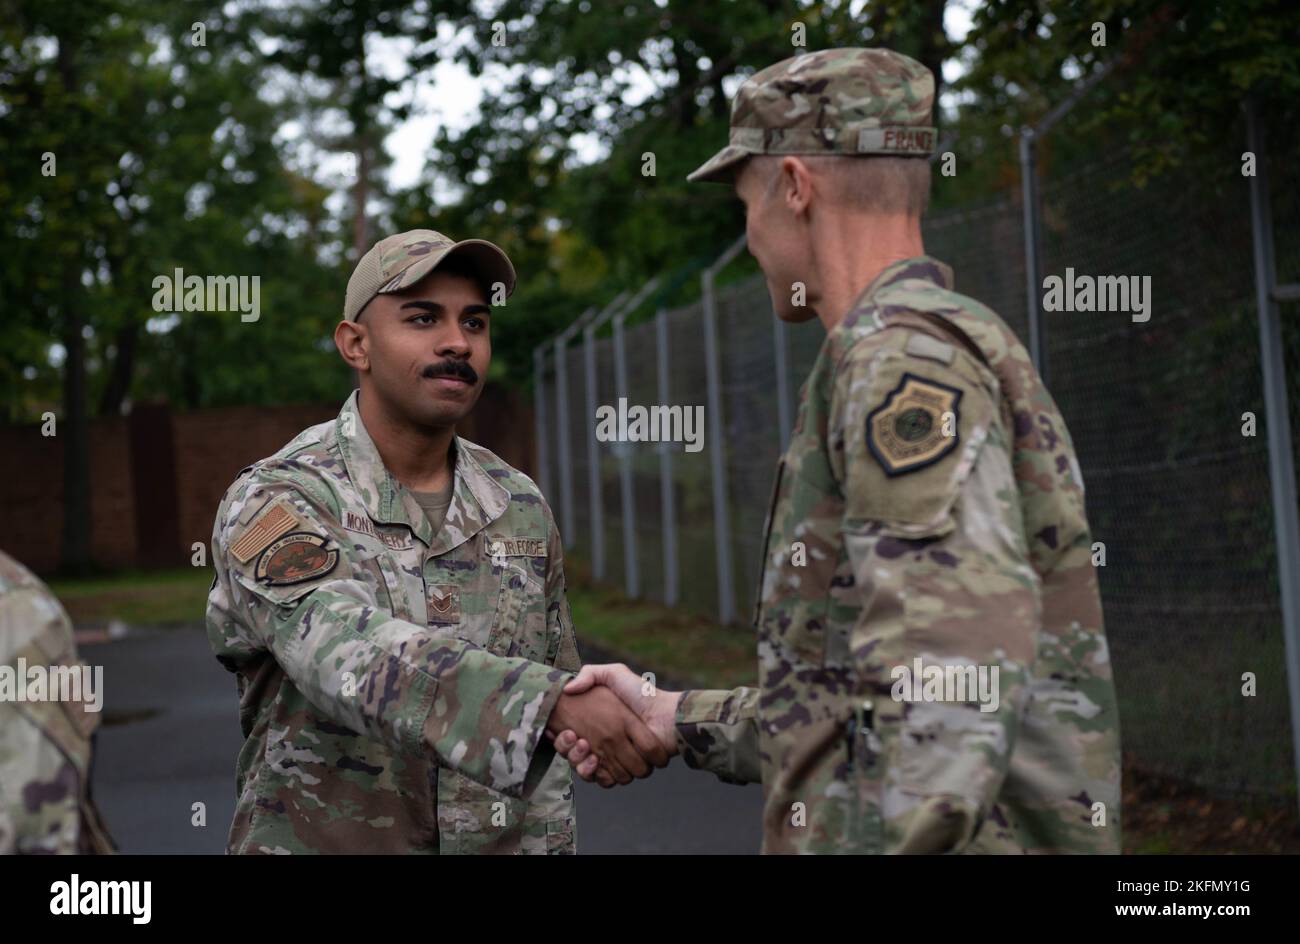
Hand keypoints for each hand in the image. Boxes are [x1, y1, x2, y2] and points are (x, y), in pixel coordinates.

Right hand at [552, 663, 680, 784]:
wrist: (666, 716)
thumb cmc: (642, 694)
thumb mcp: (615, 674)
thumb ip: (590, 674)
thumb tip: (567, 688)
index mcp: (597, 725)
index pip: (569, 737)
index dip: (561, 736)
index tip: (558, 728)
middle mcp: (602, 744)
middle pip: (572, 754)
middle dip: (567, 749)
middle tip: (573, 737)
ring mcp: (612, 760)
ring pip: (583, 769)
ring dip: (577, 760)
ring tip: (583, 746)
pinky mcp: (622, 772)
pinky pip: (602, 781)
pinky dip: (593, 774)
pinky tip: (593, 760)